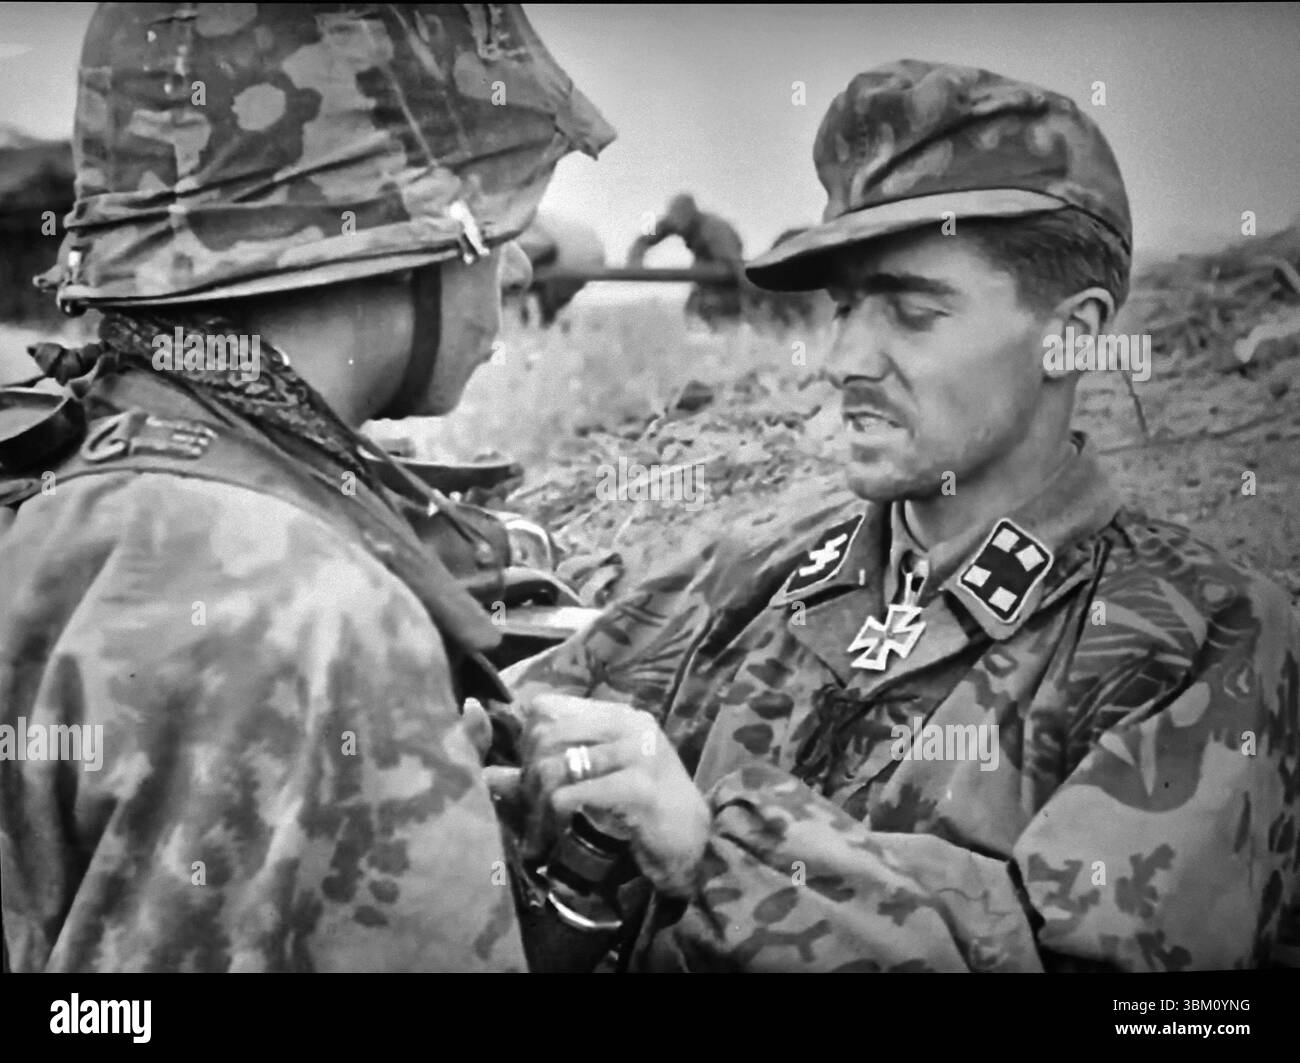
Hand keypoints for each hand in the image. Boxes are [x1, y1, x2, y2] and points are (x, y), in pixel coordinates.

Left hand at [489, 692, 709, 897]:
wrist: (692, 843)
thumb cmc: (640, 809)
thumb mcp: (595, 780)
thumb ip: (546, 770)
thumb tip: (488, 774)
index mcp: (617, 713)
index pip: (546, 706)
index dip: (525, 739)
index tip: (526, 774)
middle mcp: (629, 723)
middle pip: (546, 733)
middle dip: (527, 774)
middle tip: (530, 807)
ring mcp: (638, 752)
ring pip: (556, 765)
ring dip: (538, 802)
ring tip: (539, 826)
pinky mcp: (640, 787)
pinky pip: (574, 792)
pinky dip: (556, 813)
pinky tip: (557, 830)